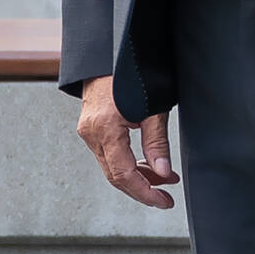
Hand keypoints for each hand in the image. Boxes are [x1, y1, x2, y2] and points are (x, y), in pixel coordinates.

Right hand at [74, 80, 178, 210]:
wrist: (109, 51)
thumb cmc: (131, 73)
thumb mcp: (153, 108)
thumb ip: (156, 143)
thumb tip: (162, 173)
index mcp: (105, 129)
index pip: (123, 175)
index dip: (144, 193)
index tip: (163, 202)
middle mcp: (91, 133)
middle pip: (114, 176)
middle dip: (142, 189)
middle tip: (166, 197)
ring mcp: (88, 130)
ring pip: (111, 167)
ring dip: (137, 176)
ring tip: (163, 178)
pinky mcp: (91, 127)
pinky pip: (107, 154)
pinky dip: (127, 163)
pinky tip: (146, 163)